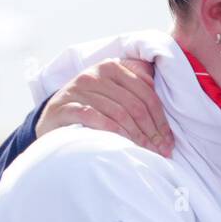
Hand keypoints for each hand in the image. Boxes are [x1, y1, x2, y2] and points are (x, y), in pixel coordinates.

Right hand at [35, 58, 173, 154]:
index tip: (168, 141)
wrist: (52, 118)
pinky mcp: (65, 106)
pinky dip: (113, 132)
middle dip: (152, 131)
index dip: (160, 120)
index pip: (146, 93)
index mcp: (111, 68)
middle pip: (135, 105)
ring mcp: (78, 89)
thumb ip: (135, 89)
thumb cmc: (89, 107)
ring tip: (147, 153)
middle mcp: (95, 75)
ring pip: (118, 113)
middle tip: (161, 151)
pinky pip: (95, 118)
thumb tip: (161, 100)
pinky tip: (123, 146)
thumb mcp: (111, 92)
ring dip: (136, 136)